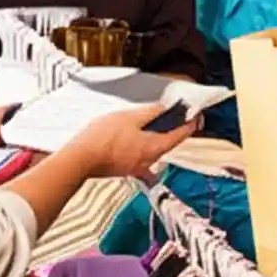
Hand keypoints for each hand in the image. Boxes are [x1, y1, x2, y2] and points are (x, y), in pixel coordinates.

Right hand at [69, 103, 198, 178]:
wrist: (81, 159)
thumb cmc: (103, 139)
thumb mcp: (129, 118)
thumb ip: (149, 113)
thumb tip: (163, 109)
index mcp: (154, 147)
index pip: (181, 135)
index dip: (190, 123)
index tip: (196, 114)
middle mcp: (149, 160)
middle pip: (169, 142)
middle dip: (174, 128)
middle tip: (177, 114)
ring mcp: (137, 166)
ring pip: (155, 149)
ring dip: (158, 135)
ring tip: (155, 121)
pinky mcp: (125, 168)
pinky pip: (141, 154)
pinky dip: (143, 143)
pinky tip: (135, 136)